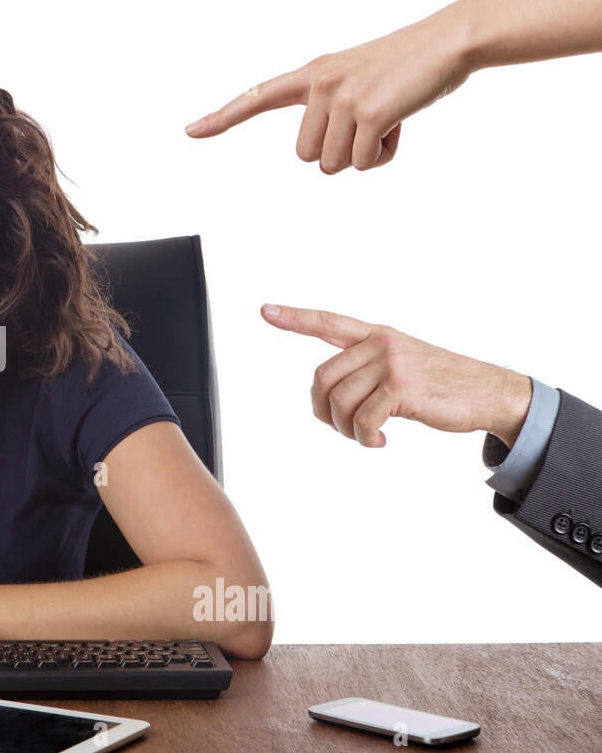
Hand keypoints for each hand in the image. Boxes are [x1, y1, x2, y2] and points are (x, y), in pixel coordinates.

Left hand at [185, 13, 471, 172]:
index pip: (257, 96)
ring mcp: (341, 97)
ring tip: (388, 117)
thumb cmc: (405, 66)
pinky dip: (385, 154)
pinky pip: (363, 163)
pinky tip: (401, 122)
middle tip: (371, 120)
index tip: (190, 131)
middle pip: (306, 157)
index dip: (223, 117)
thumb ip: (328, 108)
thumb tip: (318, 156)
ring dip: (364, 154)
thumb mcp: (356, 79)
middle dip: (339, 151)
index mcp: (312, 74)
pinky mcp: (368, 113)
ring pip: (333, 165)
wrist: (449, 40)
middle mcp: (319, 83)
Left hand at [261, 304, 531, 447]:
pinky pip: (362, 421)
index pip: (327, 322)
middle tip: (342, 427)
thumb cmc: (441, 384)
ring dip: (346, 429)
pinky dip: (366, 439)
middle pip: (321, 378)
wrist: (488, 393)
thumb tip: (329, 396)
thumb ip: (367, 368)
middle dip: (323, 410)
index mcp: (376, 335)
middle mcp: (380, 343)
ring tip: (366, 436)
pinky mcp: (401, 388)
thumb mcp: (403, 364)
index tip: (264, 310)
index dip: (294, 317)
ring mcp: (390, 363)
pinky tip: (381, 442)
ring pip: (339, 402)